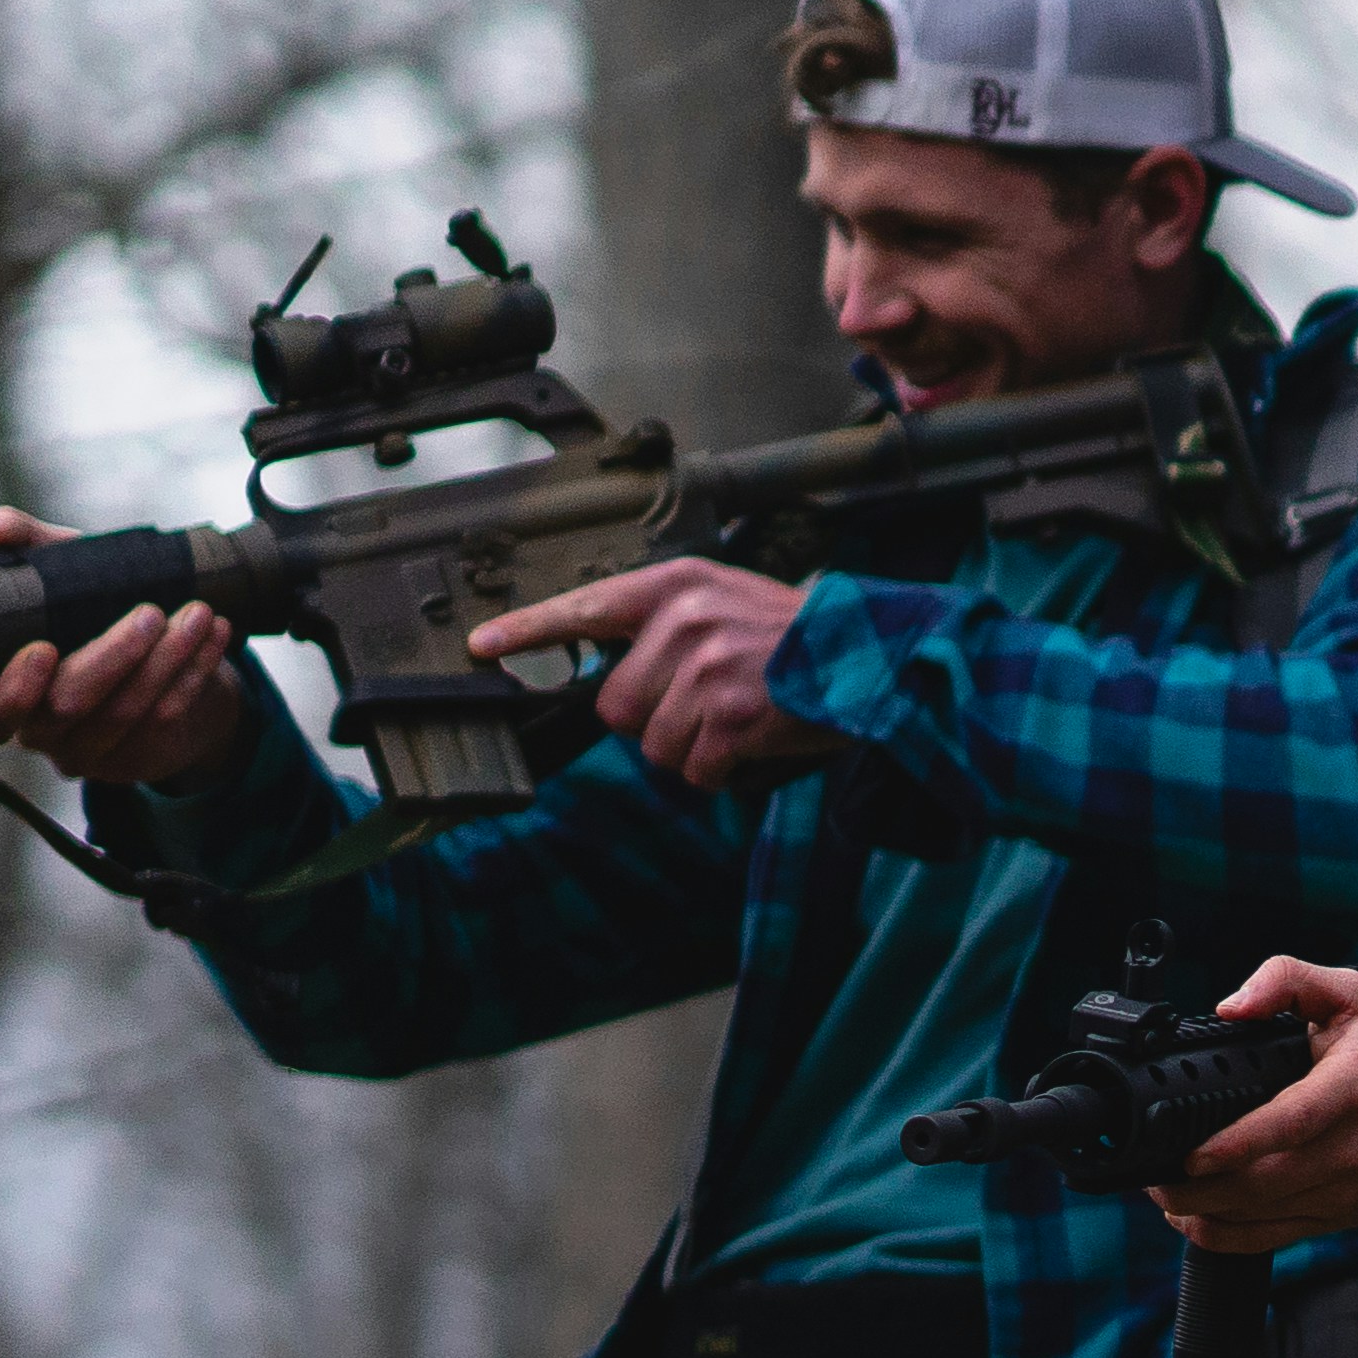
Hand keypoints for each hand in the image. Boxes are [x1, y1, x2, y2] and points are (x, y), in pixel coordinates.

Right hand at [0, 509, 242, 785]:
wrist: (165, 657)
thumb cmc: (94, 612)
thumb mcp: (62, 571)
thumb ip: (24, 545)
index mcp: (3, 691)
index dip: (12, 689)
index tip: (44, 648)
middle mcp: (40, 729)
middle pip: (66, 707)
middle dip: (112, 658)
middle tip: (150, 614)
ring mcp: (88, 750)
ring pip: (123, 713)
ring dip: (166, 661)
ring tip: (198, 614)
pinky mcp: (136, 757)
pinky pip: (165, 718)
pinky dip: (194, 673)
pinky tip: (215, 637)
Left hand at [476, 554, 840, 786]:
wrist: (875, 657)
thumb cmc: (798, 638)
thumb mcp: (726, 601)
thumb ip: (666, 625)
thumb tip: (615, 677)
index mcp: (677, 586)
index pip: (584, 608)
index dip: (528, 632)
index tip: (482, 646)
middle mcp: (684, 621)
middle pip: (615, 705)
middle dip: (652, 721)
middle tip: (701, 707)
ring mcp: (707, 668)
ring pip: (654, 744)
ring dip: (691, 748)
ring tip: (735, 720)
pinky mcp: (731, 716)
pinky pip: (695, 768)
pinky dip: (721, 770)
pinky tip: (752, 741)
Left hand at [1154, 965, 1357, 1254]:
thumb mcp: (1353, 993)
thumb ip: (1286, 979)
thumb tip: (1232, 1006)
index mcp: (1352, 1087)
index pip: (1291, 1123)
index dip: (1238, 1143)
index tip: (1194, 1152)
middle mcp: (1349, 1148)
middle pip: (1264, 1181)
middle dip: (1199, 1186)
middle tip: (1155, 1175)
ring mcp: (1341, 1189)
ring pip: (1261, 1216)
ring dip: (1202, 1211)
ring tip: (1164, 1192)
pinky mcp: (1334, 1217)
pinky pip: (1270, 1239)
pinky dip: (1223, 1237)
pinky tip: (1192, 1220)